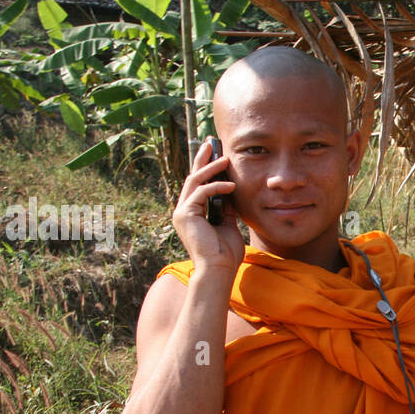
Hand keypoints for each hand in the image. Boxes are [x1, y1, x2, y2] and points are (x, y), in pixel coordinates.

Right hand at [173, 137, 243, 275]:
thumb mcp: (228, 225)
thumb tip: (230, 193)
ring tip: (225, 159)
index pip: (198, 185)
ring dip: (211, 168)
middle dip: (203, 159)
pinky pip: (201, 193)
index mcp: (193, 213)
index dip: (206, 168)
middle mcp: (184, 210)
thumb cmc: (225, 253)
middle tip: (212, 143)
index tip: (217, 154)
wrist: (219, 270)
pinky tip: (231, 186)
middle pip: (193, 178)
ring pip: (195, 181)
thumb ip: (226, 209)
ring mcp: (182, 212)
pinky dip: (216, 187)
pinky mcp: (185, 215)